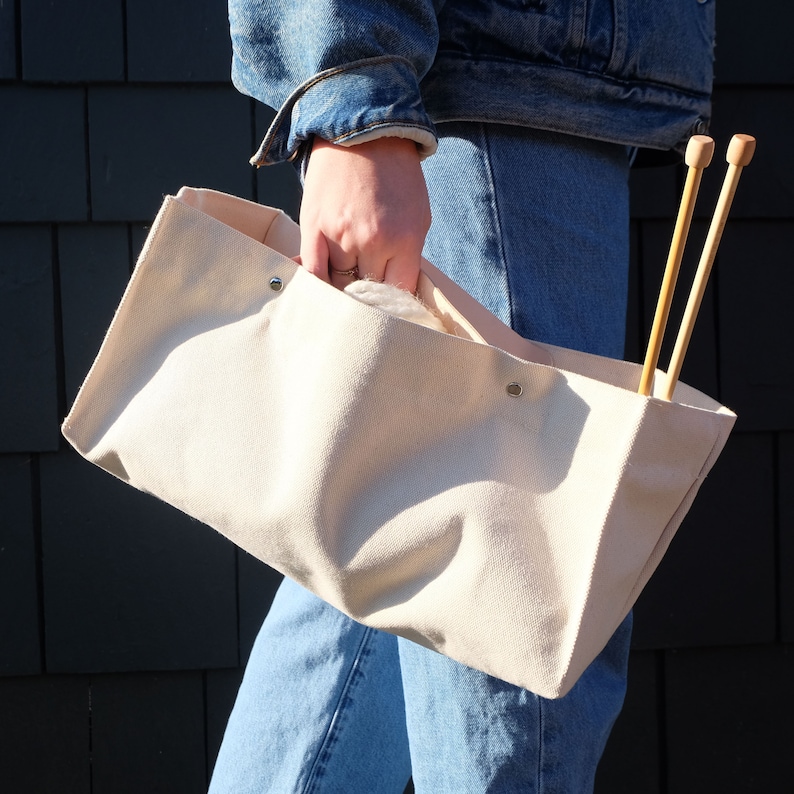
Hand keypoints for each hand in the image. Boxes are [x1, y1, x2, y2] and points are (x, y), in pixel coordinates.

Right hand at [298, 136, 430, 292]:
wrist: (362, 132)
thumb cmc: (396, 175)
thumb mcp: (419, 216)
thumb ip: (408, 256)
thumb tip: (394, 290)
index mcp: (405, 240)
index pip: (398, 294)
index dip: (393, 305)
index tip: (388, 306)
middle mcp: (373, 242)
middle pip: (367, 292)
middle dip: (367, 294)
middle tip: (364, 292)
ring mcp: (341, 235)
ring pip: (339, 282)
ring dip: (341, 282)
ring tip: (345, 276)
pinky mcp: (314, 226)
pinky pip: (313, 270)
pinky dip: (316, 282)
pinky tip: (318, 287)